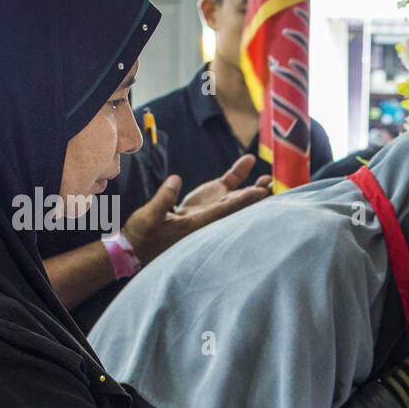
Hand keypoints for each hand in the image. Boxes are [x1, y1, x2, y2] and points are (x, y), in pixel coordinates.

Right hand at [121, 155, 271, 265]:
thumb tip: (175, 180)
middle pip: (237, 207)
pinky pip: (223, 187)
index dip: (241, 201)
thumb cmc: (142, 236)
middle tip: (272, 185)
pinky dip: (235, 174)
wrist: (136, 247)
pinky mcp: (202, 204)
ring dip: (252, 187)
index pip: (224, 211)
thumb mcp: (148, 218)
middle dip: (255, 197)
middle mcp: (207, 218)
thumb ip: (163, 199)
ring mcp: (207, 210)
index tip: (258, 193)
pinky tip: (248, 160)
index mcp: (197, 224)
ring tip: (268, 178)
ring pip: (235, 197)